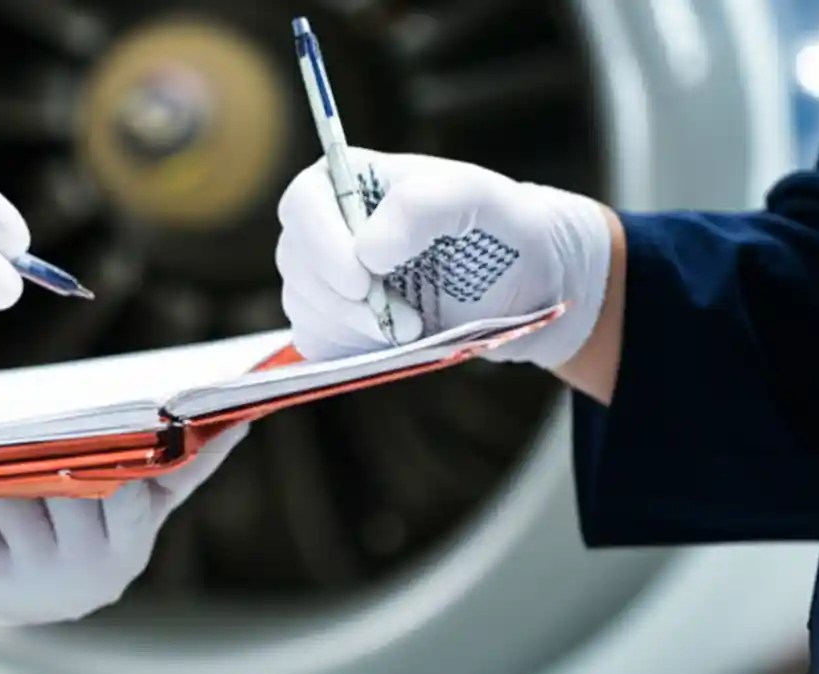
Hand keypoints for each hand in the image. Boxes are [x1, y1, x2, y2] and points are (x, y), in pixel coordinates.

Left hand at [0, 424, 247, 623]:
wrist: (25, 597)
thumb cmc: (93, 530)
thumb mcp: (143, 507)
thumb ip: (188, 467)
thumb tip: (244, 420)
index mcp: (130, 542)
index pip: (136, 492)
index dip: (127, 457)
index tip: (130, 418)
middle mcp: (88, 568)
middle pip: (65, 485)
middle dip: (49, 445)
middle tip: (34, 403)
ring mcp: (35, 579)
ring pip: (10, 494)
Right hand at [275, 149, 612, 367]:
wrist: (523, 285)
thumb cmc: (501, 227)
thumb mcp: (477, 197)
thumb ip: (423, 206)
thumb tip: (367, 250)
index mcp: (352, 180)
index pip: (302, 204)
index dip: (320, 243)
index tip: (362, 279)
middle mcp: (329, 225)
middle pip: (295, 261)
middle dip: (343, 298)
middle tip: (404, 318)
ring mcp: (327, 277)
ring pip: (302, 305)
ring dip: (353, 327)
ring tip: (414, 327)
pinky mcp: (335, 322)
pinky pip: (315, 341)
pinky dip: (351, 348)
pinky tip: (395, 340)